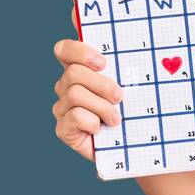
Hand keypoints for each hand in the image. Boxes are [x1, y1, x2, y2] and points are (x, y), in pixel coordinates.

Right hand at [51, 38, 124, 161]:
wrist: (130, 143)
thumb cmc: (129, 111)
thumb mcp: (129, 86)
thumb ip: (122, 68)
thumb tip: (133, 57)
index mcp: (79, 70)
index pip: (64, 50)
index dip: (79, 51)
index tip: (103, 63)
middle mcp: (65, 87)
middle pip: (73, 73)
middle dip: (101, 85)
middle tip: (119, 96)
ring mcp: (62, 108)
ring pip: (75, 94)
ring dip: (102, 107)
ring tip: (115, 118)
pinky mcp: (62, 129)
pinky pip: (75, 116)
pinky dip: (93, 123)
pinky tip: (101, 129)